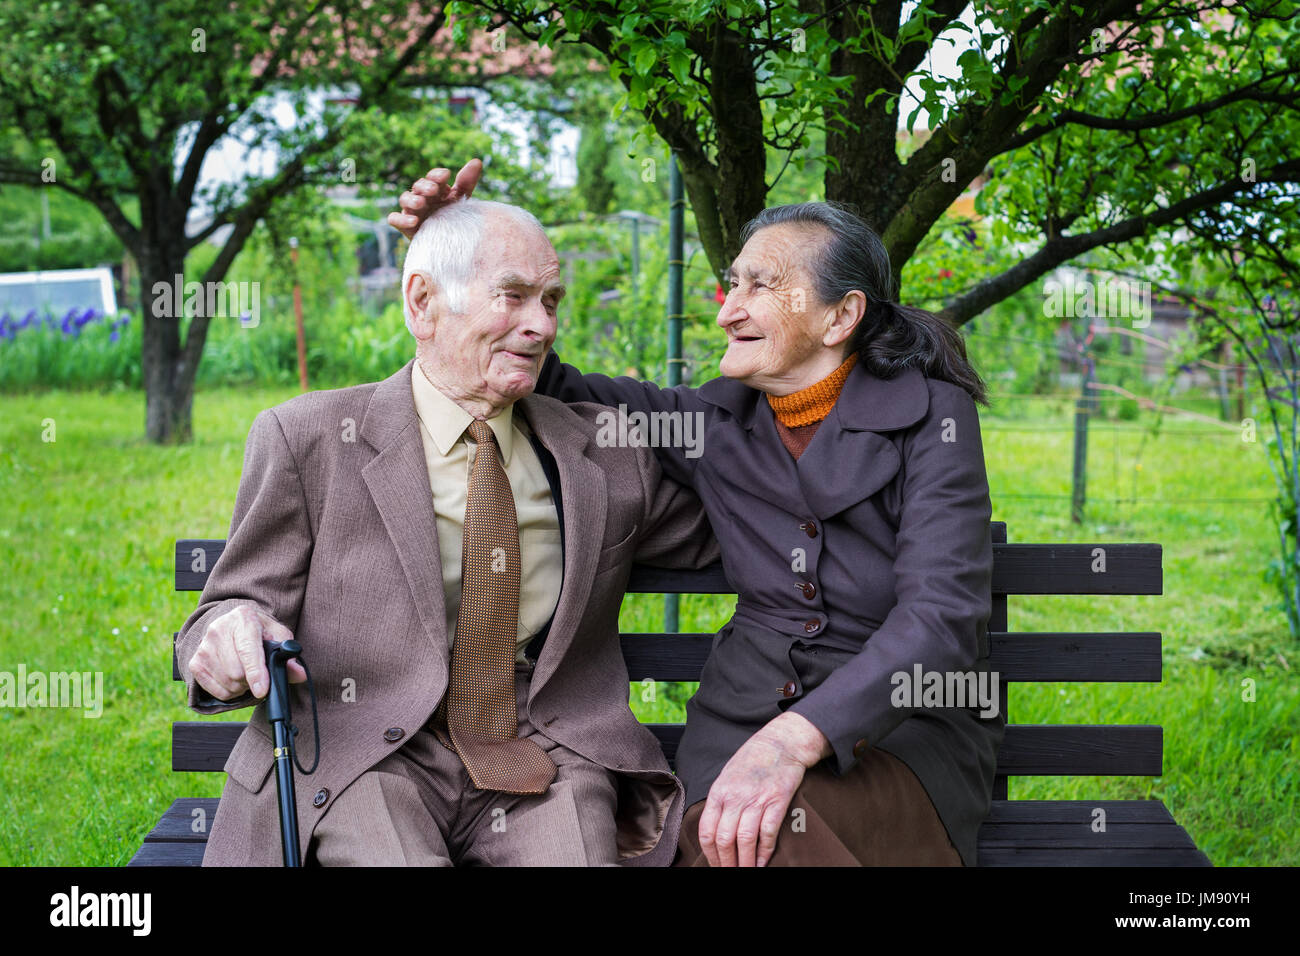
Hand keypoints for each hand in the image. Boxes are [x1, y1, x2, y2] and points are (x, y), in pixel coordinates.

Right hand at [188, 604, 305, 701]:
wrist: (232, 624)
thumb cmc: (259, 631)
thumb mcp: (278, 636)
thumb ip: (288, 655)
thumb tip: (299, 674)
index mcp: (243, 618)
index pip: (248, 650)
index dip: (255, 673)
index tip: (262, 690)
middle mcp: (219, 629)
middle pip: (236, 672)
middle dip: (252, 680)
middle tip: (258, 674)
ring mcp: (203, 646)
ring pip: (227, 683)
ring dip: (242, 687)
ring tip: (246, 673)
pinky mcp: (195, 662)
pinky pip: (216, 691)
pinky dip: (229, 692)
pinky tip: (233, 678)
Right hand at [386, 158, 483, 239]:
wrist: (452, 244)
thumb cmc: (455, 218)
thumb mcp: (462, 199)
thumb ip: (467, 182)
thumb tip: (477, 161)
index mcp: (436, 189)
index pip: (432, 177)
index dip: (436, 175)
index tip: (446, 175)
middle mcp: (422, 197)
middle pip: (418, 186)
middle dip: (425, 186)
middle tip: (434, 189)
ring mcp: (412, 211)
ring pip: (404, 199)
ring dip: (411, 200)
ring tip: (421, 203)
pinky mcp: (406, 226)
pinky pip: (394, 219)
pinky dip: (401, 219)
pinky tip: (414, 221)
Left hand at [697, 711, 831, 866]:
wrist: (781, 742)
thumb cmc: (753, 760)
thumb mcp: (727, 777)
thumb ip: (721, 802)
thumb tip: (715, 831)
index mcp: (719, 792)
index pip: (707, 830)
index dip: (710, 854)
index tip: (716, 866)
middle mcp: (735, 796)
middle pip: (724, 839)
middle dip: (727, 863)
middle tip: (731, 873)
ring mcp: (756, 799)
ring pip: (745, 840)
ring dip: (745, 862)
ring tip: (747, 872)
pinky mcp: (777, 800)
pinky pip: (768, 832)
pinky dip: (765, 852)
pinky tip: (763, 861)